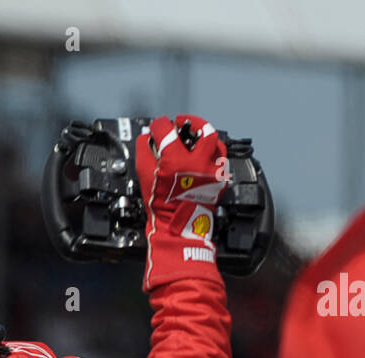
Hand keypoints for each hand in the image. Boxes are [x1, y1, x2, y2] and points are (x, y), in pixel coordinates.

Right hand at [135, 114, 229, 290]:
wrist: (177, 229)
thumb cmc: (161, 207)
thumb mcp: (144, 177)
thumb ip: (144, 153)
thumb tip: (146, 140)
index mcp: (177, 159)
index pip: (166, 129)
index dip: (158, 126)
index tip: (156, 128)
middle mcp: (198, 162)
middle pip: (203, 129)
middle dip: (192, 122)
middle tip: (183, 124)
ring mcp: (212, 171)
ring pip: (217, 143)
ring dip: (206, 137)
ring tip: (196, 139)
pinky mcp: (219, 181)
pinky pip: (221, 161)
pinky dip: (212, 155)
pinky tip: (204, 157)